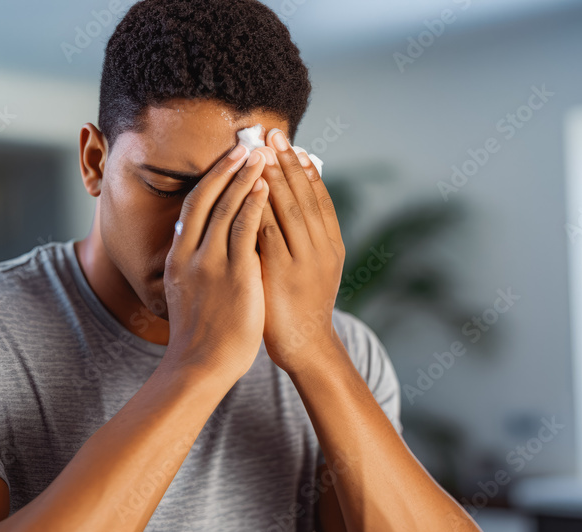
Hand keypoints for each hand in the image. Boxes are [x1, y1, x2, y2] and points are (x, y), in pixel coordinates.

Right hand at [161, 143, 270, 383]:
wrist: (199, 365)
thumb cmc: (200, 337)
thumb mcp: (187, 295)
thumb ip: (195, 270)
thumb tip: (204, 253)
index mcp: (178, 259)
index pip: (193, 208)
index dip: (210, 181)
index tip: (226, 162)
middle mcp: (189, 255)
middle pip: (205, 199)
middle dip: (226, 169)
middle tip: (245, 146)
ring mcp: (209, 263)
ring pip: (226, 208)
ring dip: (245, 178)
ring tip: (262, 156)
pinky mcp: (232, 275)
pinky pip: (243, 230)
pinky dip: (254, 205)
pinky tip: (266, 188)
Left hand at [256, 128, 345, 373]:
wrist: (304, 348)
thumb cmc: (298, 308)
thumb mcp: (307, 270)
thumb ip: (299, 241)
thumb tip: (282, 208)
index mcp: (332, 246)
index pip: (319, 198)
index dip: (305, 169)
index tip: (292, 144)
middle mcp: (323, 249)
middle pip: (304, 196)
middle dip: (287, 162)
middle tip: (273, 134)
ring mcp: (305, 260)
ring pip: (289, 209)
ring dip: (274, 176)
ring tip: (261, 150)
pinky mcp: (284, 272)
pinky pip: (270, 231)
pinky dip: (261, 206)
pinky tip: (249, 187)